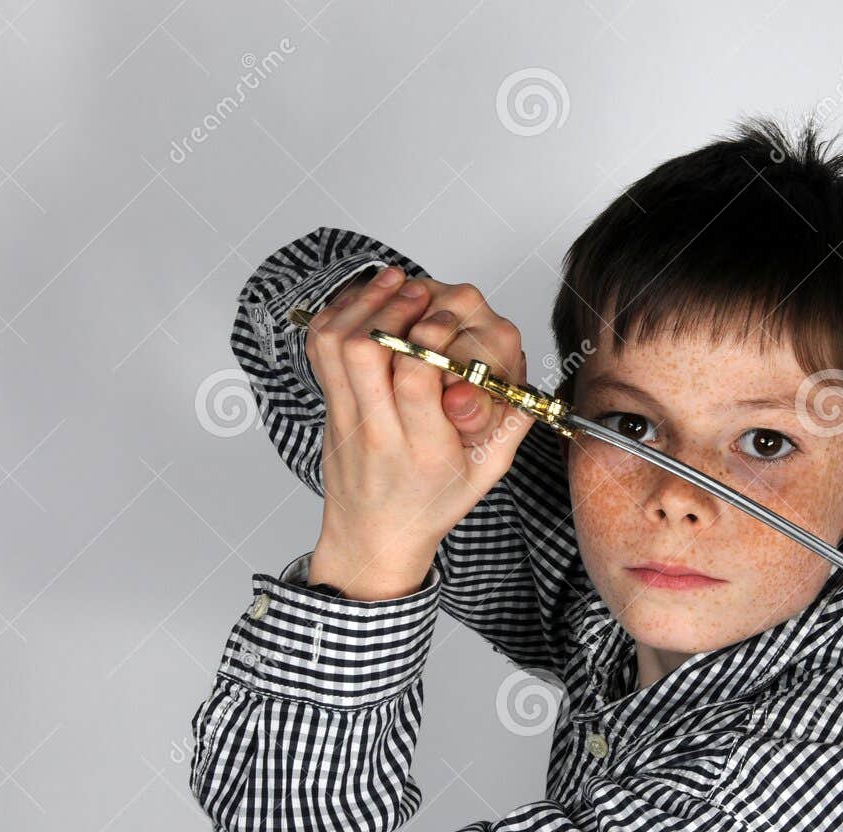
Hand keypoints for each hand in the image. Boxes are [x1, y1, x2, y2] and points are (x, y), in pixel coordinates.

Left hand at [302, 266, 534, 599]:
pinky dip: (337, 314)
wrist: (374, 537)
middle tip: (419, 290)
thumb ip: (509, 424)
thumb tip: (524, 375)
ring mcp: (346, 418)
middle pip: (367, 351)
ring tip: (392, 282)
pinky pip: (318, 351)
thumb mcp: (486, 474)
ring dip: (363, 303)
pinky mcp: (328, 407)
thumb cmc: (430, 505)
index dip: (431, 336)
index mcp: (425, 449)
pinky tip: (364, 299)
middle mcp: (379, 431)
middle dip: (394, 308)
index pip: (416, 378)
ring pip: (336, 345)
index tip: (448, 318)